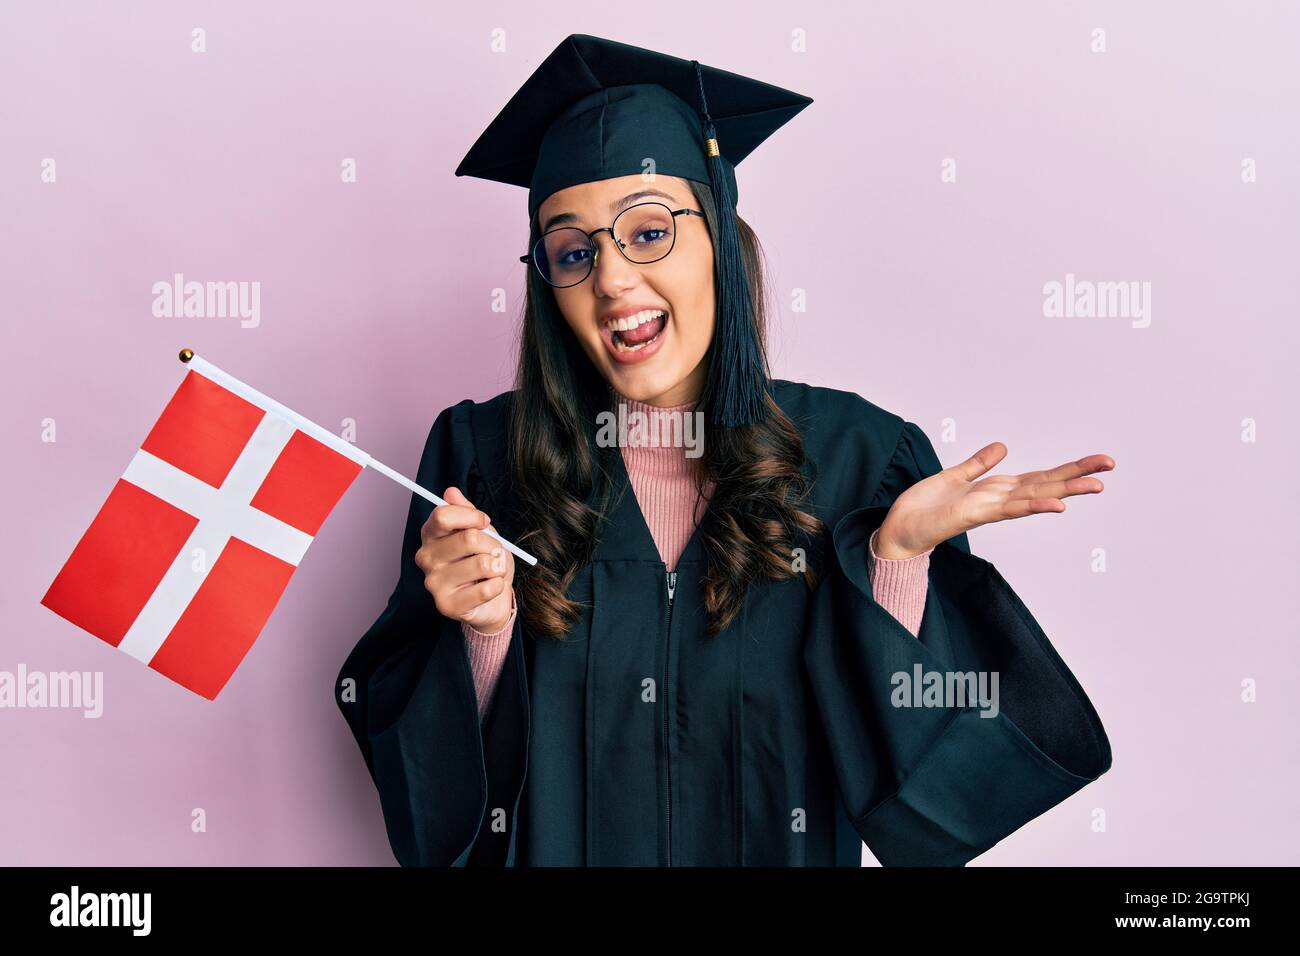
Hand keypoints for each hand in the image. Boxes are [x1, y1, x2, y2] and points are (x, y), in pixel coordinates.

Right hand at [414, 486, 515, 633]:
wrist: (493, 600)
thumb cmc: (485, 562)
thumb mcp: (481, 532)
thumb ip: (466, 512)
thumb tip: (451, 491)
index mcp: (430, 536)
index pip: (443, 515)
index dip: (472, 516)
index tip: (485, 523)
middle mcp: (426, 558)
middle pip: (468, 538)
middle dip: (493, 545)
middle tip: (494, 553)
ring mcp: (433, 583)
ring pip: (482, 563)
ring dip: (498, 566)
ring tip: (493, 572)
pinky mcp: (447, 606)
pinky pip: (487, 588)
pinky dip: (498, 586)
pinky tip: (490, 588)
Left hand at [875, 443, 1115, 558]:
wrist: (899, 529)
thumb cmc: (925, 508)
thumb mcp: (954, 476)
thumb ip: (979, 464)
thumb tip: (1003, 446)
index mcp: (998, 489)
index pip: (1041, 477)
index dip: (1069, 468)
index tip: (1099, 461)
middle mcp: (999, 499)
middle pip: (1046, 484)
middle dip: (1078, 475)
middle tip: (1111, 466)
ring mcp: (990, 508)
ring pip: (1035, 497)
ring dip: (1065, 491)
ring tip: (1096, 485)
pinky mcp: (974, 514)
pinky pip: (1009, 509)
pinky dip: (1033, 505)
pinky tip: (1056, 505)